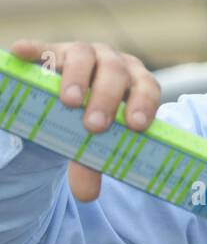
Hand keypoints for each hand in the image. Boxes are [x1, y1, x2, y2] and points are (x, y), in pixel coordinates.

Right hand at [8, 39, 159, 201]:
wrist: (69, 99)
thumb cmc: (92, 118)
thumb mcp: (94, 141)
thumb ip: (93, 162)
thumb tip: (87, 195)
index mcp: (135, 82)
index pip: (148, 87)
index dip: (144, 105)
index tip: (136, 126)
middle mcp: (113, 63)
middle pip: (117, 72)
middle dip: (108, 98)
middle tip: (94, 125)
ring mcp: (83, 53)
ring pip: (85, 56)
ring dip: (79, 77)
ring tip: (69, 101)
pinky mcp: (53, 51)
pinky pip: (44, 48)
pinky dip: (35, 49)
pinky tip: (21, 53)